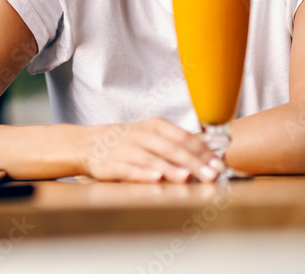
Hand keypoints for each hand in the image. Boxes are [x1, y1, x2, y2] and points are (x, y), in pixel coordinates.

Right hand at [78, 118, 225, 182]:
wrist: (85, 143)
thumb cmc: (125, 142)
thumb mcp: (149, 135)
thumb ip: (175, 144)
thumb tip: (207, 157)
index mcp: (154, 126)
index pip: (182, 137)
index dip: (202, 151)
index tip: (218, 164)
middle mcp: (140, 135)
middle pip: (170, 148)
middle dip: (193, 162)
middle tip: (211, 174)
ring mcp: (124, 149)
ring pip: (151, 158)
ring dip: (170, 168)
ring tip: (186, 177)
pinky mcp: (110, 164)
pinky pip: (128, 169)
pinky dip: (142, 173)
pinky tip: (155, 178)